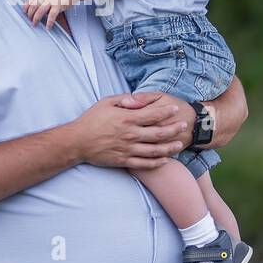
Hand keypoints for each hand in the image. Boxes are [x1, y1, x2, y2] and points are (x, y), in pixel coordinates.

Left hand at [23, 0, 74, 28]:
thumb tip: (37, 4)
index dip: (26, 5)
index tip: (24, 10)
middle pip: (33, 5)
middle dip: (29, 13)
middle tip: (29, 18)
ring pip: (40, 11)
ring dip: (36, 19)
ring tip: (34, 24)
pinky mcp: (58, 5)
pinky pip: (51, 16)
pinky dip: (49, 22)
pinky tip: (48, 27)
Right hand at [70, 92, 190, 169]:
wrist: (77, 142)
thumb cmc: (91, 120)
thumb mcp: (106, 102)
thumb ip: (124, 99)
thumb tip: (139, 98)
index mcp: (127, 119)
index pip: (153, 114)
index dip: (166, 111)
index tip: (176, 108)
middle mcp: (130, 135)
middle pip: (158, 133)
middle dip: (174, 129)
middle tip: (184, 126)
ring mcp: (128, 149)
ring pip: (155, 150)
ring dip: (170, 147)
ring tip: (179, 145)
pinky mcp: (124, 161)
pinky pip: (144, 163)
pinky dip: (157, 162)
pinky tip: (165, 159)